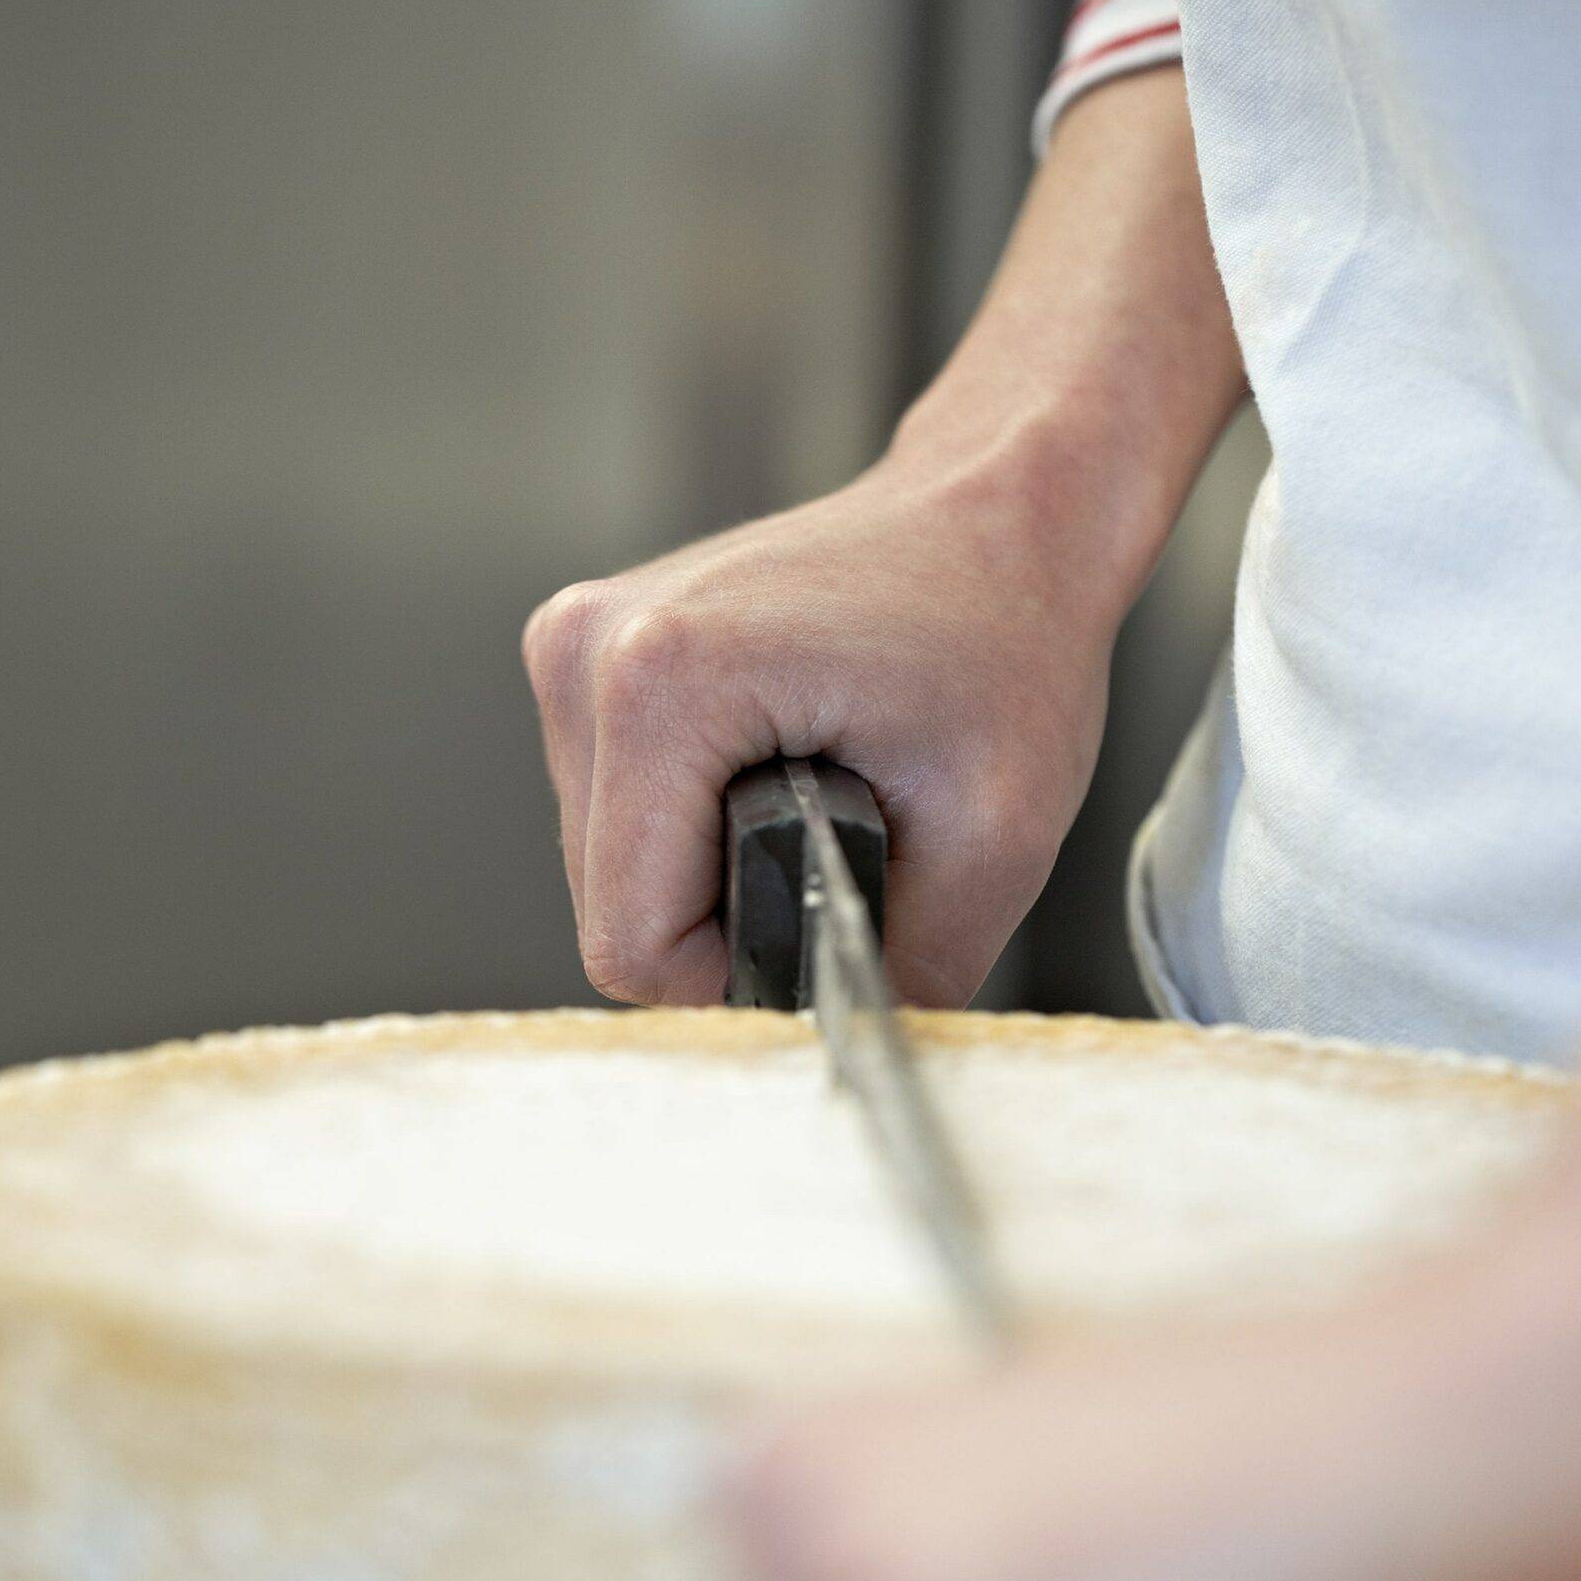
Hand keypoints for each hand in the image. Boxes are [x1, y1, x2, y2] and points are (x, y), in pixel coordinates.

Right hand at [523, 439, 1121, 1007]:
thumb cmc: (1007, 638)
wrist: (999, 515)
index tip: (833, 917)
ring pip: (607, 866)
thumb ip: (908, 974)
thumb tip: (844, 1065)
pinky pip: (617, 812)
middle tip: (847, 842)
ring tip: (819, 793)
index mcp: (662, 682)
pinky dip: (695, 822)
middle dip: (725, 916)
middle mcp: (587, 652)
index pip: (631, 943)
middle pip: (610, 907)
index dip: (735, 974)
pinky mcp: (586, 655)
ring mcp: (574, 646)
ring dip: (709, 870)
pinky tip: (779, 766)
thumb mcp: (997, 837)